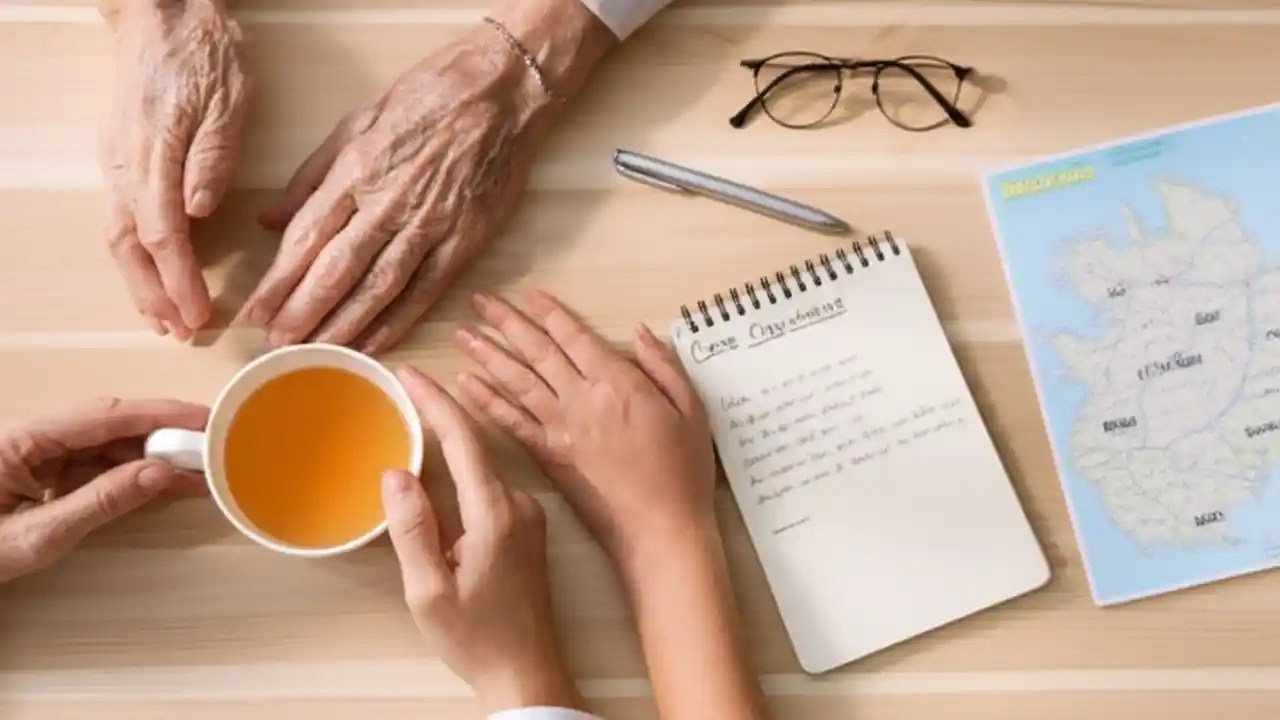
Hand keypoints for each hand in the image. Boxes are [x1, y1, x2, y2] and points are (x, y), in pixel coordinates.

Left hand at [0, 398, 208, 583]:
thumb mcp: (38, 536)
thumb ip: (102, 501)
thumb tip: (160, 472)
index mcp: (22, 436)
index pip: (105, 415)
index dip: (159, 414)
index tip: (204, 418)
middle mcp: (28, 432)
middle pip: (107, 423)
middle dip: (160, 434)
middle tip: (209, 447)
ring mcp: (30, 450)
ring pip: (101, 442)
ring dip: (146, 456)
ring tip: (192, 471)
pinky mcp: (33, 467)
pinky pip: (87, 462)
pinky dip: (124, 472)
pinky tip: (156, 482)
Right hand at [100, 0, 250, 339]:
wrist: (162, 13)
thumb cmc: (204, 54)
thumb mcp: (227, 99)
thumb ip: (212, 156)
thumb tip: (198, 209)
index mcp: (154, 153)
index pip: (163, 234)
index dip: (179, 280)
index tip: (198, 314)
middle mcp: (126, 164)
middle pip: (130, 245)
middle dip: (153, 295)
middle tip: (180, 333)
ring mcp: (117, 162)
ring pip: (118, 235)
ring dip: (138, 282)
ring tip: (163, 319)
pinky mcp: (120, 159)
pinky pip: (119, 218)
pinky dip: (133, 255)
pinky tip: (149, 274)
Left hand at [245, 0, 612, 352]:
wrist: (504, 91)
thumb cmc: (430, 96)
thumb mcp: (359, 121)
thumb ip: (313, 175)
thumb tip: (270, 219)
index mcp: (358, 169)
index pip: (307, 235)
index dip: (278, 278)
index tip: (256, 307)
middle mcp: (390, 201)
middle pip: (336, 268)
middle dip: (302, 311)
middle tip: (275, 343)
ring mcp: (431, 224)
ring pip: (378, 286)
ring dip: (344, 324)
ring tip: (315, 351)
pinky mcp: (465, 239)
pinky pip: (426, 291)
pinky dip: (399, 321)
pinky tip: (374, 344)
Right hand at [384, 367, 581, 712]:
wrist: (529, 672)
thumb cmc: (477, 638)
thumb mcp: (429, 591)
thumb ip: (412, 528)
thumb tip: (396, 471)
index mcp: (495, 514)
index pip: (464, 439)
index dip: (436, 400)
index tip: (409, 373)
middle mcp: (519, 504)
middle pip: (477, 443)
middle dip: (442, 408)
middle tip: (406, 384)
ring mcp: (529, 514)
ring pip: (486, 461)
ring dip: (455, 434)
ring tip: (419, 410)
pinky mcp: (529, 526)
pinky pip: (493, 481)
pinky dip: (467, 462)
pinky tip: (445, 459)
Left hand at [453, 289, 716, 561]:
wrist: (660, 531)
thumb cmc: (683, 472)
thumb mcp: (692, 411)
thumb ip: (665, 367)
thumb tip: (640, 332)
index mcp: (618, 383)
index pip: (574, 336)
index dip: (548, 313)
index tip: (527, 294)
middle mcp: (581, 399)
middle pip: (537, 351)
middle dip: (506, 323)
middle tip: (479, 300)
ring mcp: (561, 429)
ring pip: (517, 381)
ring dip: (488, 354)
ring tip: (462, 332)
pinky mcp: (548, 458)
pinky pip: (511, 422)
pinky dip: (487, 401)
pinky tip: (466, 384)